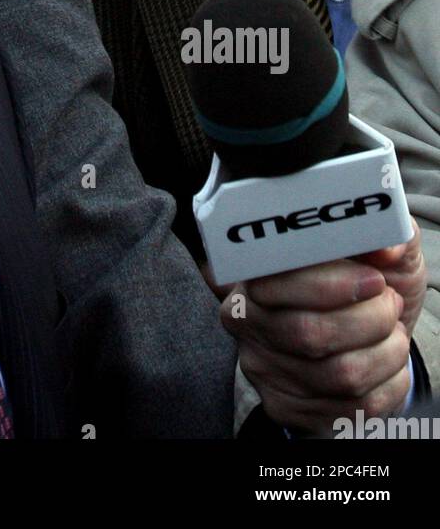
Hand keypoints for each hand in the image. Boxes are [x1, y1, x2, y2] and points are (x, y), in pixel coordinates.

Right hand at [223, 227, 425, 435]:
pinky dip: (386, 386)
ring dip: (385, 353)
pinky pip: (349, 409)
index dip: (331, 283)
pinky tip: (388, 365)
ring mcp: (263, 368)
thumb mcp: (372, 243)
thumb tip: (386, 247)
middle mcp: (247, 321)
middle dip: (369, 319)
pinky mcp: (286, 407)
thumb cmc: (365, 277)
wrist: (369, 327)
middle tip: (388, 304)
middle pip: (309, 333)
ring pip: (338, 375)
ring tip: (393, 334)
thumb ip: (378, 230)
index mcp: (253, 272)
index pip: (277, 281)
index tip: (374, 279)